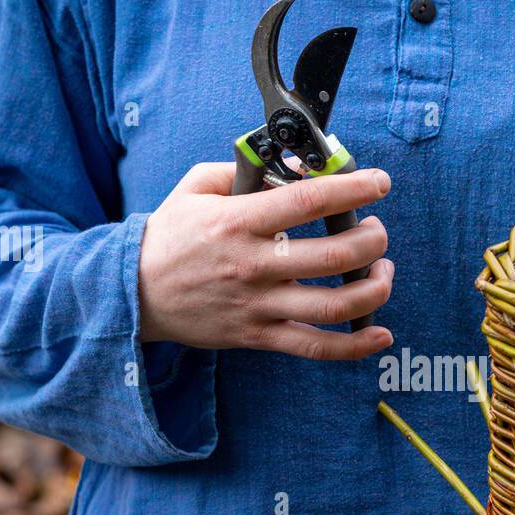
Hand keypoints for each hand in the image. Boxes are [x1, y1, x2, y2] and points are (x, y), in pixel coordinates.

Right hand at [137, 162, 393, 358]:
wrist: (131, 293)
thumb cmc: (170, 237)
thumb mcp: (197, 187)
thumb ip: (244, 170)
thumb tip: (294, 167)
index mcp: (239, 221)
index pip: (308, 201)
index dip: (354, 190)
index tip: (380, 183)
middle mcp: (254, 265)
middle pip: (334, 255)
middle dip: (372, 240)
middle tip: (378, 230)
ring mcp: (258, 305)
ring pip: (335, 305)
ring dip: (375, 288)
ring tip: (383, 272)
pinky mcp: (258, 337)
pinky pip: (316, 346)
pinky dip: (355, 346)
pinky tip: (380, 334)